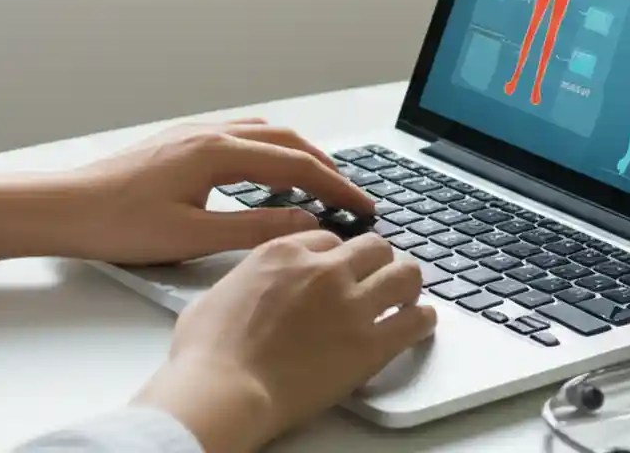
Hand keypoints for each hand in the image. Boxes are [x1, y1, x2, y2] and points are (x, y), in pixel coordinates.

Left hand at [0, 119, 373, 265]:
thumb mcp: (193, 236)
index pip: (296, 165)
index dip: (336, 186)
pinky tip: (268, 175)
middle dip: (326, 165)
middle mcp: (211, 134)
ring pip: (265, 134)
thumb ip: (255, 228)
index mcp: (218, 153)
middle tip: (351, 194)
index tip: (362, 204)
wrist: (61, 208)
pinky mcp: (181, 143)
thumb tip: (306, 222)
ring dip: (299, 154)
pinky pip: (242, 137)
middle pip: (288, 140)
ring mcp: (195, 134)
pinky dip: (271, 152)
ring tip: (319, 182)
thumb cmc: (116, 224)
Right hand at [134, 231, 435, 452]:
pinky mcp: (370, 344)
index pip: (330, 239)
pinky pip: (416, 321)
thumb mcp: (216, 294)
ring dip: (407, 284)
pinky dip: (422, 319)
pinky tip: (419, 323)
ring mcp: (351, 305)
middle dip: (377, 263)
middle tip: (377, 279)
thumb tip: (253, 287)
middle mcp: (324, 271)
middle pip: (374, 248)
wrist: (223, 391)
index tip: (340, 270)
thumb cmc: (207, 354)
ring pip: (404, 274)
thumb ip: (246, 280)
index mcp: (284, 253)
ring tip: (406, 296)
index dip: (337, 256)